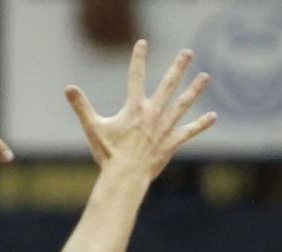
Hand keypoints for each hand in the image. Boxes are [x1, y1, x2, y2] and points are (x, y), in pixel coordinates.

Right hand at [66, 40, 216, 178]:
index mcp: (134, 108)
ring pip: (182, 105)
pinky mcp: (171, 143)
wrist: (125, 178)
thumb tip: (68, 88)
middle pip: (168, 85)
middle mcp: (153, 114)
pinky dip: (201, 124)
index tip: (142, 43)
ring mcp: (164, 128)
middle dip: (178, 68)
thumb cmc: (108, 154)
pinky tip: (213, 116)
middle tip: (188, 53)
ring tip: (206, 77)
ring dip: (195, 90)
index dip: (138, 59)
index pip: (135, 76)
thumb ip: (81, 106)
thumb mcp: (93, 128)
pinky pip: (189, 132)